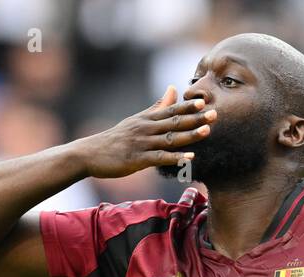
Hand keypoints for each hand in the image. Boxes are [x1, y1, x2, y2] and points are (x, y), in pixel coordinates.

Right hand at [74, 86, 215, 179]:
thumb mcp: (135, 120)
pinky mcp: (137, 160)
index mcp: (146, 119)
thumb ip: (156, 107)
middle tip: (214, 113)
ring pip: (169, 138)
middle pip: (174, 122)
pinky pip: (160, 158)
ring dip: (189, 135)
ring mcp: (142, 144)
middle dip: (195, 118)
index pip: (170, 110)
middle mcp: (146, 129)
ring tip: (207, 131)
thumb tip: (173, 89)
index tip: (204, 100)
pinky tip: (189, 157)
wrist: (89, 154)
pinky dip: (175, 157)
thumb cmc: (113, 139)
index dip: (187, 106)